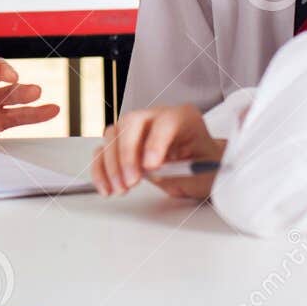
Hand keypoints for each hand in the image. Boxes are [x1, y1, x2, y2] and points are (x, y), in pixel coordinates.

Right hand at [90, 104, 224, 199]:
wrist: (200, 169)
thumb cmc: (205, 166)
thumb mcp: (205, 169)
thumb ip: (181, 169)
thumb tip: (154, 172)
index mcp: (182, 117)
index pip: (165, 122)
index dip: (155, 143)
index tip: (151, 167)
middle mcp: (155, 117)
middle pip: (131, 124)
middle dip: (127, 155)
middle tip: (131, 181)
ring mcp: (136, 129)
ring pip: (112, 136)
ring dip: (111, 165)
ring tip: (120, 189)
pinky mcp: (122, 144)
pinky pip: (103, 152)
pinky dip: (101, 170)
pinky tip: (107, 188)